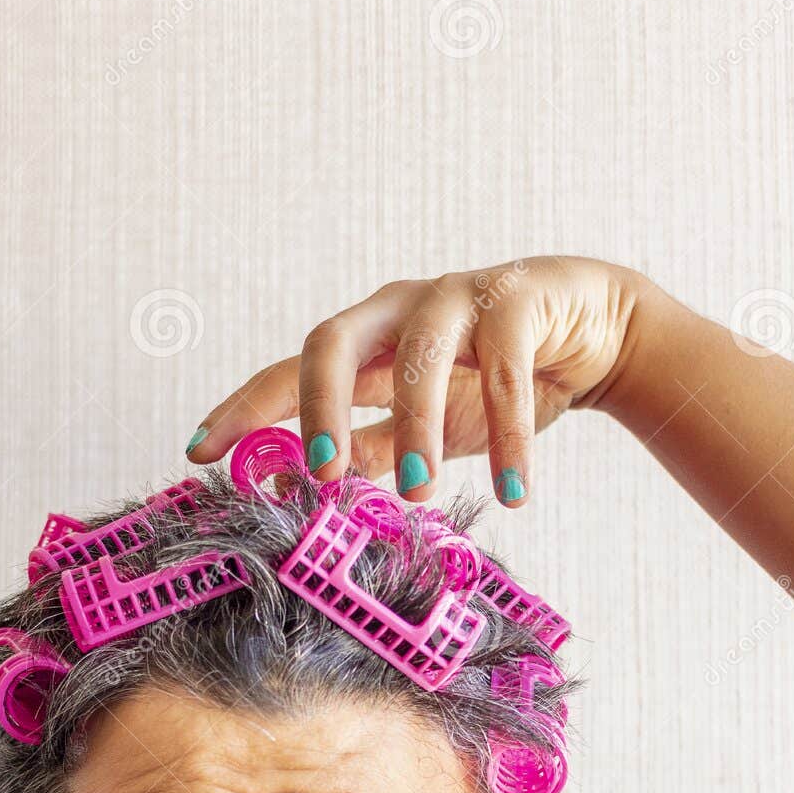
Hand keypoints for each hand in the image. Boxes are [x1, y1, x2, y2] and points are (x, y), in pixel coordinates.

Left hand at [186, 255, 642, 505]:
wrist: (594, 334)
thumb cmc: (492, 382)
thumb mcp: (423, 425)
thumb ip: (368, 451)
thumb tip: (303, 494)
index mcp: (363, 342)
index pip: (287, 371)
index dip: (243, 409)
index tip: (199, 450)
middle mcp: (396, 310)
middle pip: (332, 342)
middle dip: (318, 407)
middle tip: (322, 474)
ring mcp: (457, 298)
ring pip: (420, 357)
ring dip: (417, 428)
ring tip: (418, 494)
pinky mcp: (520, 299)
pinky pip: (508, 372)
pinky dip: (511, 436)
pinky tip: (514, 491)